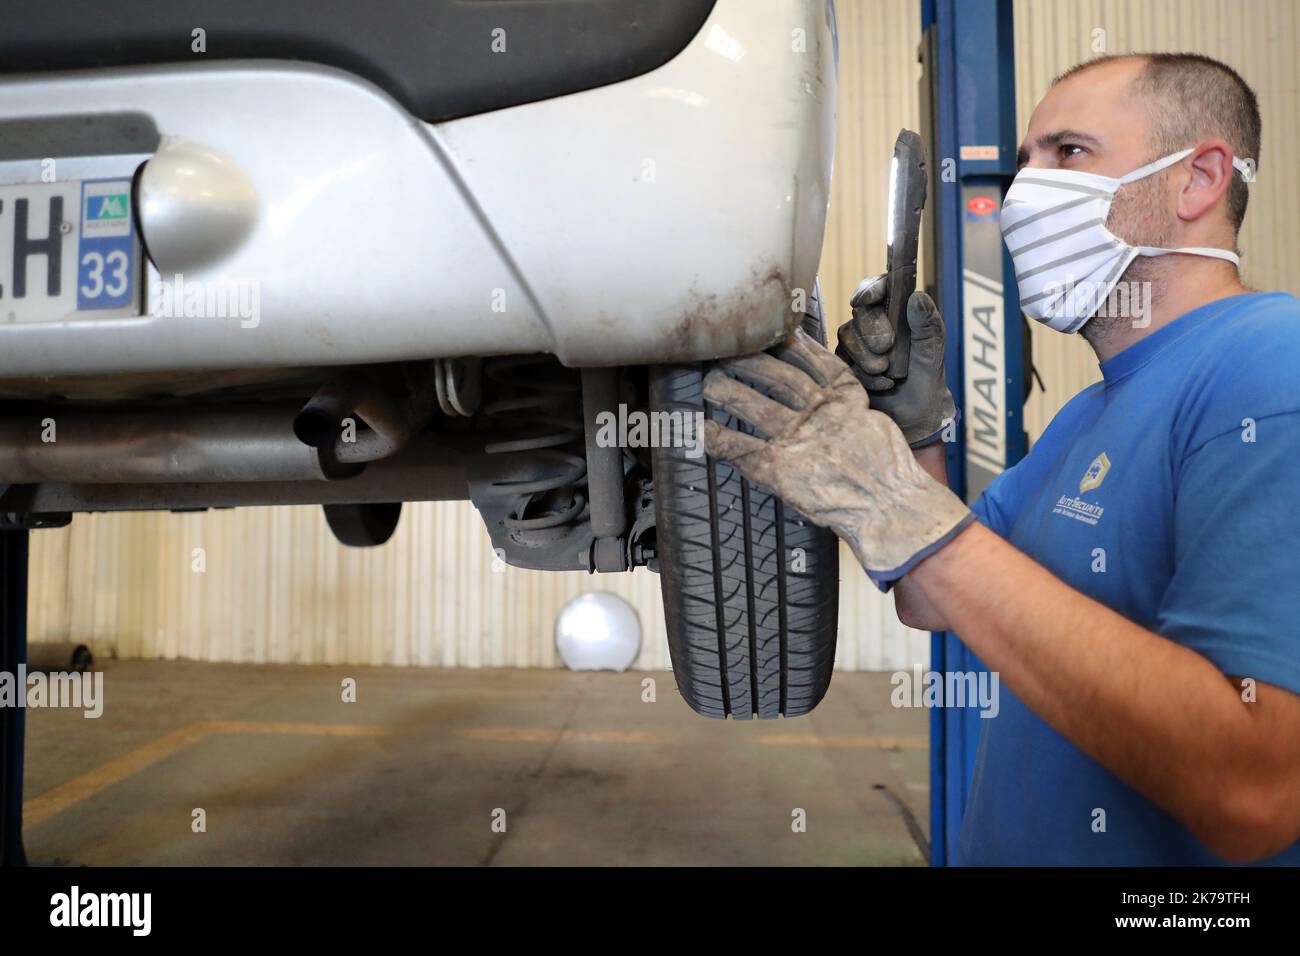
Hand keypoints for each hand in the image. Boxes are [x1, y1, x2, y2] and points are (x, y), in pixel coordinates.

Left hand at [702, 328, 972, 584]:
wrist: (891, 506)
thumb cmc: (885, 469)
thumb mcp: (871, 422)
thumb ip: (845, 404)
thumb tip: (820, 391)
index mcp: (845, 397)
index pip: (812, 359)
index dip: (788, 344)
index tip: (770, 330)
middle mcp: (820, 412)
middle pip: (777, 377)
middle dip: (749, 362)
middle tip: (726, 351)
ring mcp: (799, 439)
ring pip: (756, 406)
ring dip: (729, 391)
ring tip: (709, 382)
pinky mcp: (781, 469)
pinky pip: (742, 448)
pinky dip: (719, 438)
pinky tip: (701, 430)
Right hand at [836, 275, 955, 447]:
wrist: (915, 418)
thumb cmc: (927, 381)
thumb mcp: (933, 352)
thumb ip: (927, 325)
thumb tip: (917, 296)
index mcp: (896, 315)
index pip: (877, 290)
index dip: (869, 290)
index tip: (866, 300)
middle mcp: (873, 327)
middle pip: (859, 314)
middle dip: (871, 330)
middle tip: (887, 347)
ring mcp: (857, 347)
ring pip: (847, 338)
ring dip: (868, 357)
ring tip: (889, 374)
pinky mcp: (845, 367)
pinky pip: (842, 363)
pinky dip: (864, 375)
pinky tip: (882, 385)